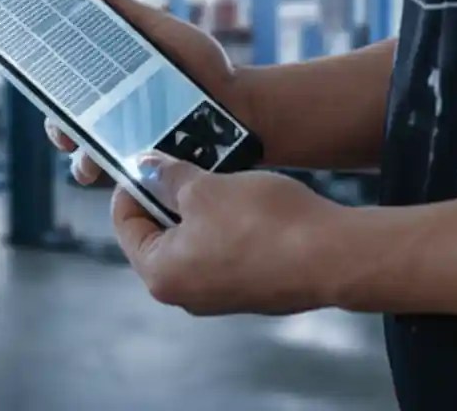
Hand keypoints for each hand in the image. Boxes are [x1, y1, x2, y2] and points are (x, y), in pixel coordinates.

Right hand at [44, 0, 253, 183]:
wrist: (240, 104)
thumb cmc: (199, 63)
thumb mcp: (155, 26)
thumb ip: (113, 4)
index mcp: (104, 83)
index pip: (60, 87)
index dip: (44, 88)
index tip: (34, 86)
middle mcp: (108, 117)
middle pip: (65, 125)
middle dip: (57, 130)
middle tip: (62, 130)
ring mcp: (125, 147)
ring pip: (85, 158)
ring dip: (80, 160)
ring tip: (88, 162)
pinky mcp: (145, 172)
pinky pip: (119, 179)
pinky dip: (113, 179)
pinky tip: (117, 175)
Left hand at [112, 153, 346, 315]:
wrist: (331, 255)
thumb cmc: (263, 224)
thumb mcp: (205, 187)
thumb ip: (170, 177)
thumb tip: (147, 168)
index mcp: (160, 274)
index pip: (125, 224)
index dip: (132, 185)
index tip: (148, 160)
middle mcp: (184, 295)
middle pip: (158, 234)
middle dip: (168, 196)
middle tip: (184, 163)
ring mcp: (219, 296)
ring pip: (193, 242)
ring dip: (200, 209)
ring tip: (216, 177)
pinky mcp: (249, 290)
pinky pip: (224, 252)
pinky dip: (225, 226)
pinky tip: (243, 201)